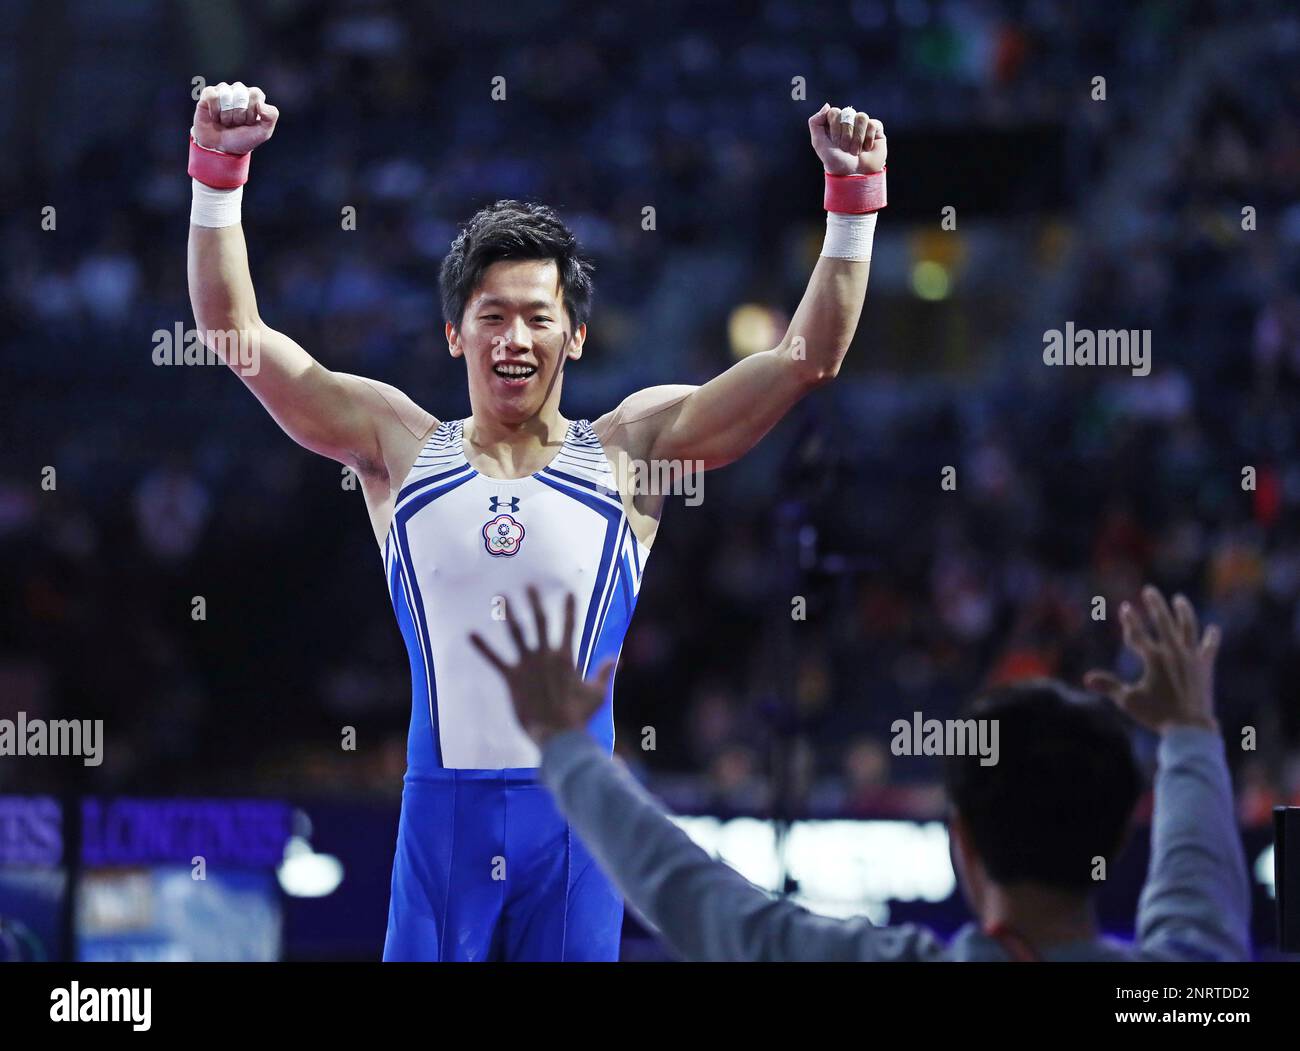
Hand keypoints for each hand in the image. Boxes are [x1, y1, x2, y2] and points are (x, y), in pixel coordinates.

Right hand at [193, 81, 278, 154]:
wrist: (222, 148)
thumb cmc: (242, 139)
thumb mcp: (263, 132)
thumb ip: (271, 117)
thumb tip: (261, 103)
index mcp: (254, 98)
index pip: (255, 93)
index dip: (251, 111)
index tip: (249, 123)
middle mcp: (239, 91)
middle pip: (240, 92)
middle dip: (239, 114)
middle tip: (237, 123)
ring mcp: (223, 91)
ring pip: (226, 93)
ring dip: (226, 114)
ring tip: (226, 122)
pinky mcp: (208, 94)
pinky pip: (211, 95)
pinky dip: (214, 110)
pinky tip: (215, 118)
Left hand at [469, 588, 614, 746]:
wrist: (558, 735)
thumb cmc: (579, 716)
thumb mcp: (597, 693)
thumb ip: (605, 672)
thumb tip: (619, 658)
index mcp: (566, 657)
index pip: (570, 627)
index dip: (569, 609)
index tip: (568, 592)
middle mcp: (546, 655)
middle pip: (540, 621)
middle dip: (534, 601)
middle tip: (528, 585)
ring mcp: (528, 665)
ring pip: (517, 633)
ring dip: (510, 614)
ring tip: (503, 596)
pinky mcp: (512, 678)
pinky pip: (495, 660)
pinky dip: (483, 647)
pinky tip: (471, 634)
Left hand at [808, 103, 885, 174]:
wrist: (854, 175)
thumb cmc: (836, 161)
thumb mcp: (819, 143)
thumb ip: (815, 122)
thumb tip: (827, 105)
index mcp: (834, 122)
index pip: (834, 112)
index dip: (835, 128)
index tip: (834, 144)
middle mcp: (848, 120)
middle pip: (848, 113)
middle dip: (845, 135)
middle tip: (845, 150)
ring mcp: (862, 124)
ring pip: (861, 117)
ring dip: (857, 138)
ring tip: (856, 152)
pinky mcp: (876, 129)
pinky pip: (873, 123)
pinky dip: (868, 139)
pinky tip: (866, 149)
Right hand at [1084, 586, 1220, 734]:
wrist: (1191, 728)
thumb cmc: (1157, 714)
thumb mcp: (1128, 701)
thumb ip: (1109, 686)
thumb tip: (1087, 678)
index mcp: (1153, 658)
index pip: (1138, 634)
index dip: (1130, 621)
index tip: (1126, 607)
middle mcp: (1172, 652)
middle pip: (1163, 622)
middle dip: (1155, 605)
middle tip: (1150, 590)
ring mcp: (1191, 658)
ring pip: (1187, 628)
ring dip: (1183, 612)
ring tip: (1179, 599)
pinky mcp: (1205, 667)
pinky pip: (1209, 648)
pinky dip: (1211, 638)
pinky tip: (1213, 628)